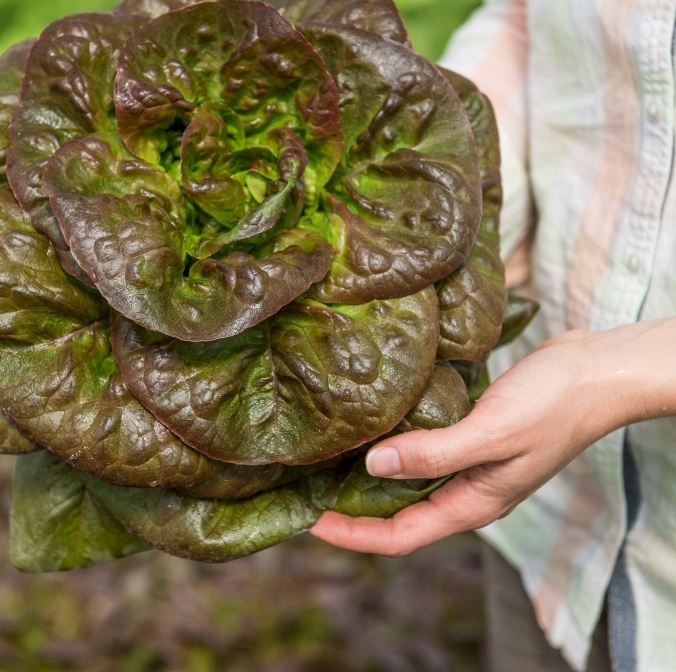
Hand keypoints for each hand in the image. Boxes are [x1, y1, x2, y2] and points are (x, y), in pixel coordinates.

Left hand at [310, 318, 675, 556]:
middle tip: (306, 486)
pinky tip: (374, 419)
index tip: (310, 521)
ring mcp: (471, 458)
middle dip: (353, 505)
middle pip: (399, 510)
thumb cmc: (554, 405)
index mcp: (474, 502)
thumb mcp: (491, 434)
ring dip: (371, 470)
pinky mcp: (472, 428)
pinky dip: (397, 438)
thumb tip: (373, 467)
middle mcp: (467, 487)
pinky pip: (425, 442)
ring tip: (327, 453)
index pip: (401, 535)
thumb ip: (434, 454)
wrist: (596, 369)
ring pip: (410, 475)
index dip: (353, 535)